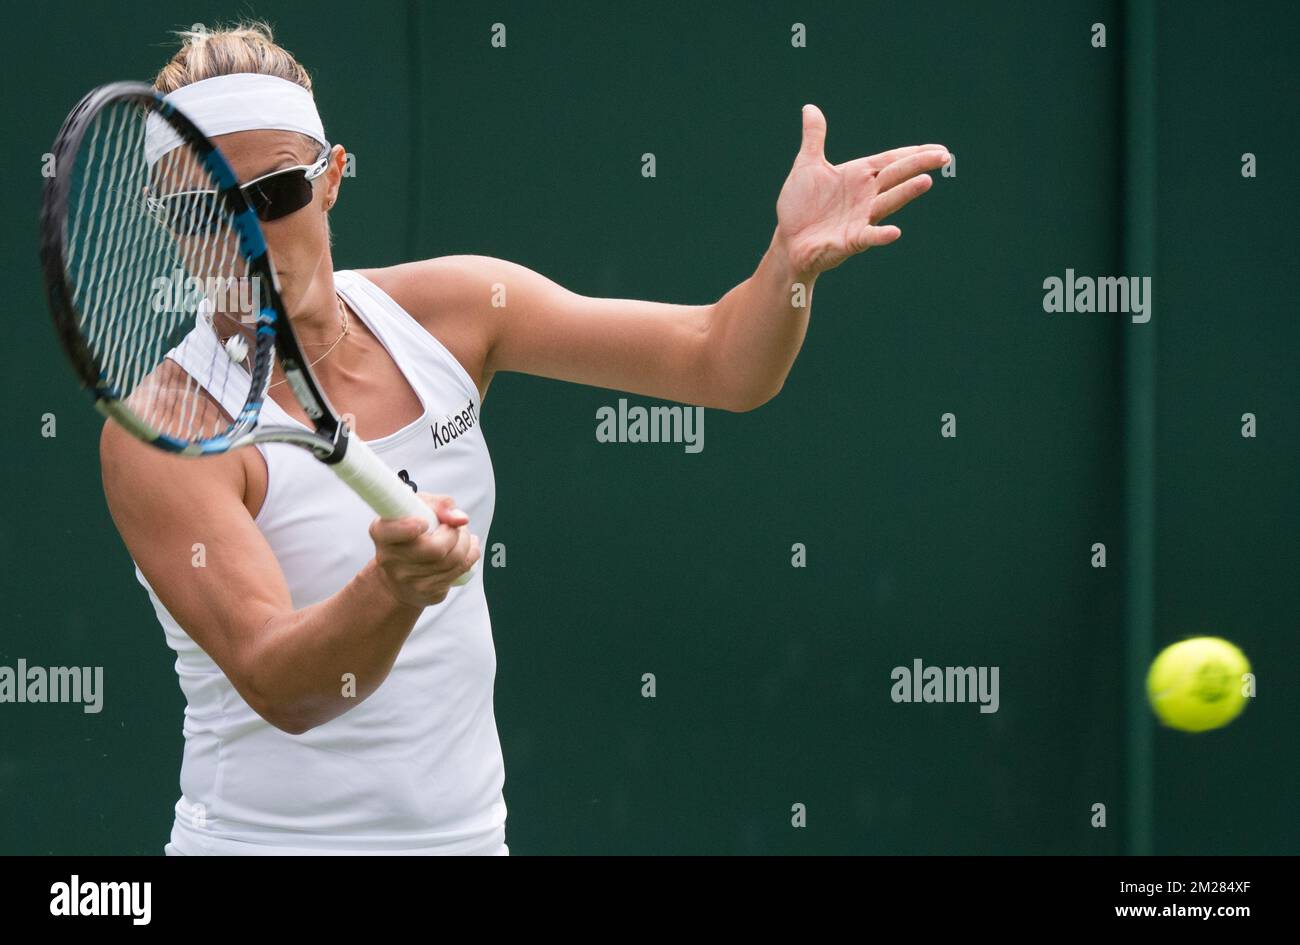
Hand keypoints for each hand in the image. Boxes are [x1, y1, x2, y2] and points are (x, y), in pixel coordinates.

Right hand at [368, 494, 480, 607]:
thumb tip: (461, 519)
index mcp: (382, 533)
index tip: (423, 523)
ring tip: (462, 535)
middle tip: (454, 527)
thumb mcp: (418, 508)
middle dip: (454, 534)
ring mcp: (409, 580)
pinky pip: (460, 572)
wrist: (399, 577)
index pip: (392, 532)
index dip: (409, 527)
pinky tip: (467, 548)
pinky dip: (470, 555)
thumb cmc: (411, 533)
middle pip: (435, 549)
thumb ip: (439, 504)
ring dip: (466, 543)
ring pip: (453, 561)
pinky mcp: (428, 593)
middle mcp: (391, 559)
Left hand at [774, 104, 949, 274]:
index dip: (914, 153)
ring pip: (888, 202)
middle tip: (944, 156)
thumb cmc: (801, 205)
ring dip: (906, 192)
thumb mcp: (807, 166)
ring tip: (926, 181)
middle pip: (896, 176)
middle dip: (919, 165)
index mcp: (859, 175)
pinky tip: (895, 232)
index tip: (939, 148)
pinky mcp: (852, 240)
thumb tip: (810, 108)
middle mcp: (866, 195)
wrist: (788, 240)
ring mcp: (861, 218)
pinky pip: (869, 236)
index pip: (891, 160)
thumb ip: (814, 138)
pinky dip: (881, 235)